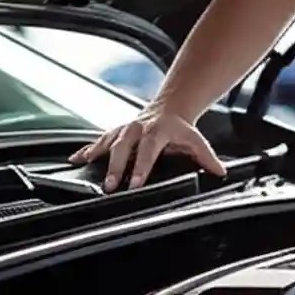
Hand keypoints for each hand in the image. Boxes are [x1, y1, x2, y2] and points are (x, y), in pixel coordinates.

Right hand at [68, 107, 225, 190]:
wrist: (169, 109)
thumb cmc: (180, 130)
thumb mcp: (196, 142)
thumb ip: (207, 158)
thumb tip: (220, 172)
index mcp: (159, 131)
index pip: (150, 150)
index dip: (142, 166)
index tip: (136, 183)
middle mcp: (139, 128)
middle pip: (124, 146)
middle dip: (116, 166)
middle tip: (110, 185)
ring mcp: (124, 130)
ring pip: (108, 141)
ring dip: (96, 155)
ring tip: (84, 167)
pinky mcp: (114, 133)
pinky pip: (97, 141)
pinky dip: (86, 150)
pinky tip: (74, 159)